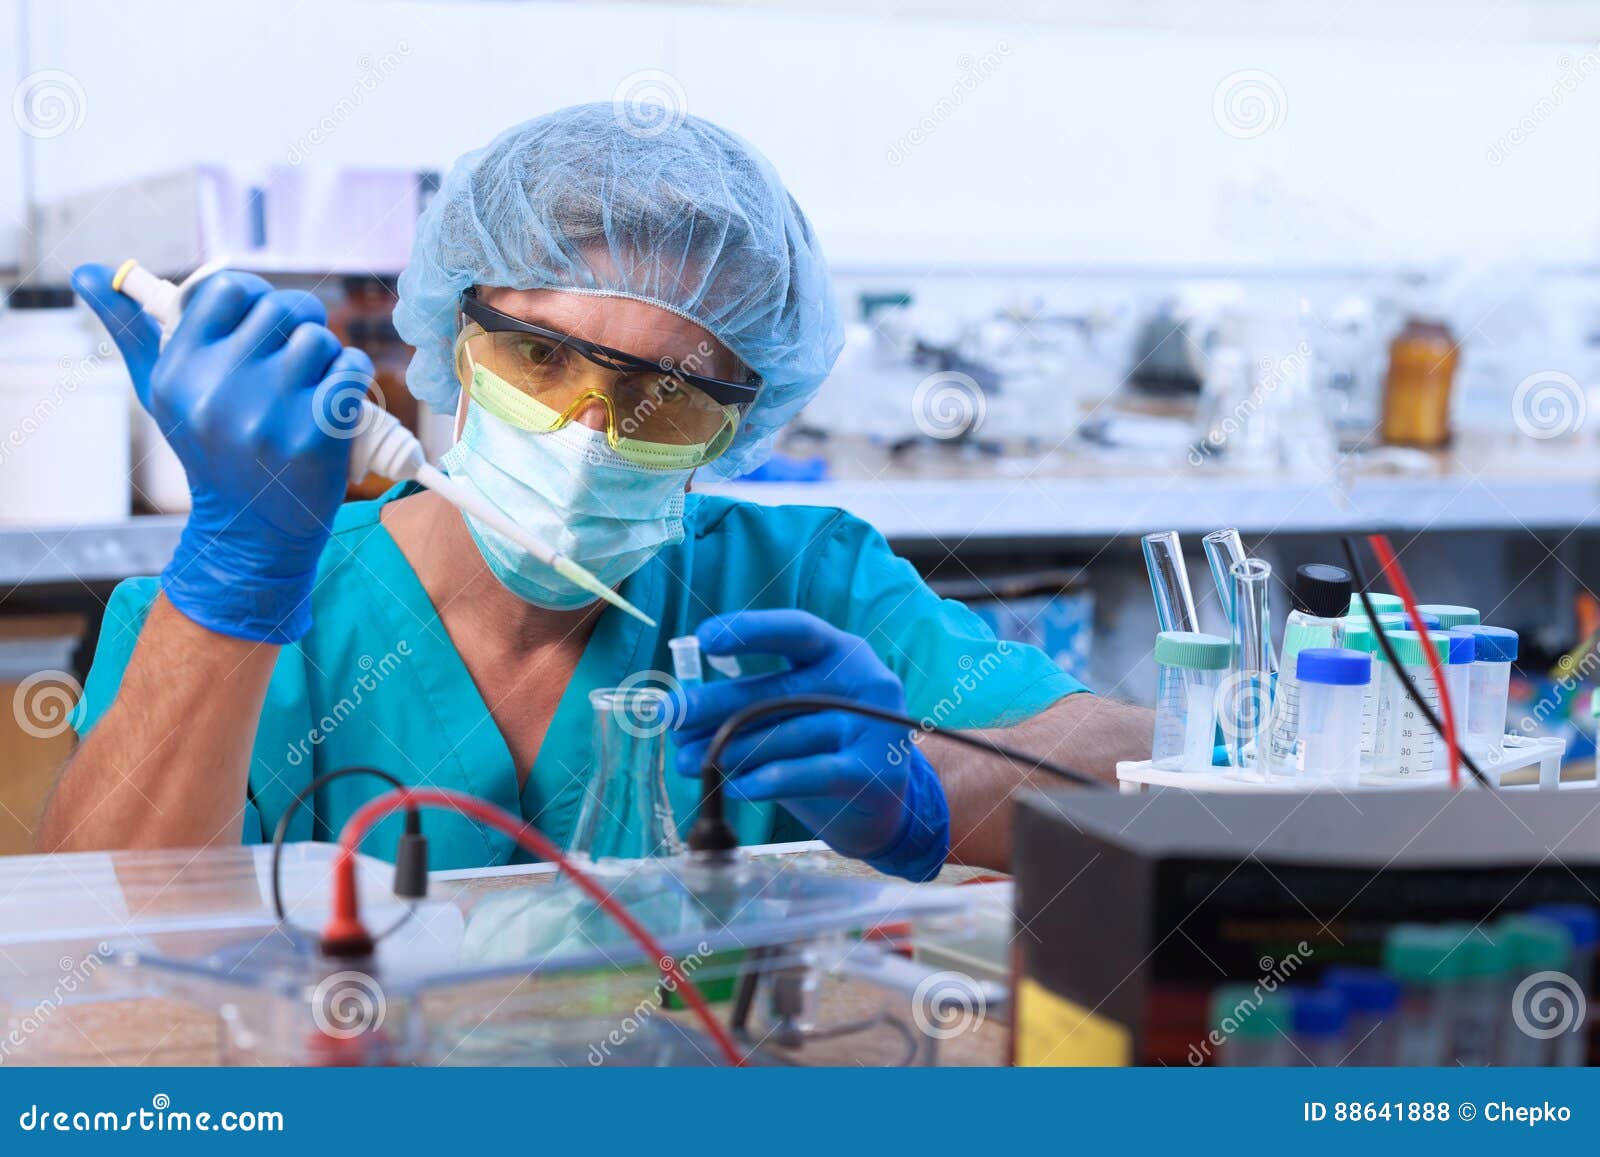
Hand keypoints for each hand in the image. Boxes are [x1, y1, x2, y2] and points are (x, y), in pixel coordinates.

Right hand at [74, 263, 372, 642]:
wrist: (249, 533)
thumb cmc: (208, 450)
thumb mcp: (160, 394)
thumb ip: (128, 330)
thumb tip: (84, 273)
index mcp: (179, 371)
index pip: (229, 288)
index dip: (257, 295)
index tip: (265, 319)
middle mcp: (218, 390)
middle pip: (282, 308)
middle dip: (299, 321)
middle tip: (298, 348)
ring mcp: (268, 413)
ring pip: (320, 338)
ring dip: (326, 353)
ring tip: (312, 381)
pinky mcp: (316, 435)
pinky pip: (351, 368)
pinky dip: (352, 375)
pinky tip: (336, 398)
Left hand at [672, 609, 948, 881]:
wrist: (885, 802)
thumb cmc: (826, 745)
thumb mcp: (795, 709)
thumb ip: (751, 701)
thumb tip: (681, 707)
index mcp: (841, 651)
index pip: (796, 629)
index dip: (751, 629)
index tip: (703, 638)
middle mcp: (863, 680)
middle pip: (779, 688)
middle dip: (716, 703)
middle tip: (671, 715)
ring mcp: (873, 726)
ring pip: (786, 735)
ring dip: (729, 749)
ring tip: (688, 761)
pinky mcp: (873, 772)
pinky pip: (808, 773)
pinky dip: (765, 781)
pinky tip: (732, 786)